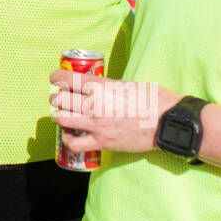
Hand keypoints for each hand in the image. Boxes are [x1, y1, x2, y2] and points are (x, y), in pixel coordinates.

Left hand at [48, 68, 178, 154]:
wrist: (166, 122)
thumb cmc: (153, 99)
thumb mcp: (127, 84)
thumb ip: (108, 86)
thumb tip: (97, 87)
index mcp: (100, 85)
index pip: (67, 79)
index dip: (56, 77)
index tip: (54, 78)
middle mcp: (94, 104)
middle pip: (60, 100)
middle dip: (56, 98)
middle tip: (59, 99)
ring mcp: (96, 124)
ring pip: (61, 119)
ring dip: (57, 116)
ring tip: (61, 116)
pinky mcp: (102, 142)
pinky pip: (74, 143)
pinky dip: (68, 139)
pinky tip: (70, 136)